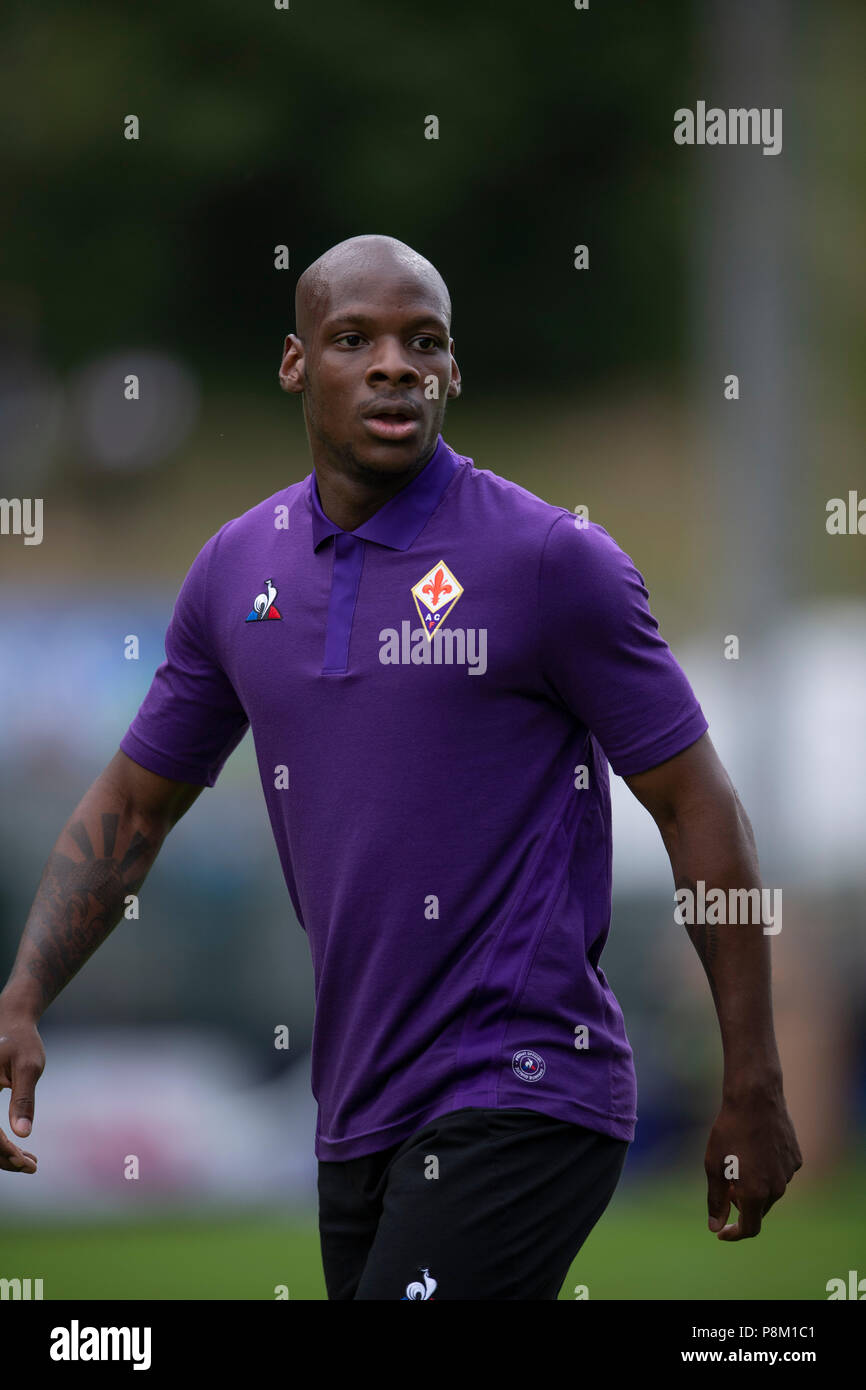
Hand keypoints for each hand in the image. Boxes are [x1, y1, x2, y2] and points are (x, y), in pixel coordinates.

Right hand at [0, 1006, 44, 1173]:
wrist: (11, 1021)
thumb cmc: (21, 1041)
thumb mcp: (28, 1067)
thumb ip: (24, 1099)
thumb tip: (23, 1134)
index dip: (4, 1152)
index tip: (27, 1163)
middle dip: (4, 1159)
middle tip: (33, 1166)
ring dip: (1, 1155)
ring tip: (31, 1162)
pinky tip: (20, 1151)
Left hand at [704, 1080, 801, 1239]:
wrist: (755, 1098)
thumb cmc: (729, 1130)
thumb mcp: (713, 1166)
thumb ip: (716, 1200)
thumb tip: (715, 1227)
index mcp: (755, 1193)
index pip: (750, 1228)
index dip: (735, 1233)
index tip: (722, 1231)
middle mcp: (776, 1188)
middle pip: (759, 1209)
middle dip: (742, 1205)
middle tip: (727, 1187)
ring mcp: (789, 1173)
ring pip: (771, 1191)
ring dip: (755, 1187)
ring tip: (739, 1162)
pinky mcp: (796, 1158)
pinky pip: (780, 1173)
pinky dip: (767, 1171)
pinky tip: (755, 1149)